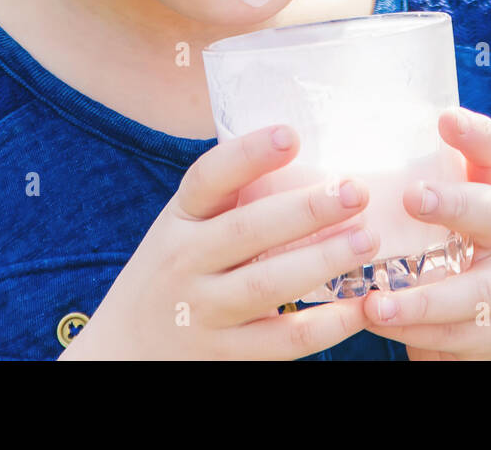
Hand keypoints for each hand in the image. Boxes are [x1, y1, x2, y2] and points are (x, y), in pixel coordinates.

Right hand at [60, 123, 381, 359]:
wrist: (123, 352)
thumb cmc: (173, 274)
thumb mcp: (184, 229)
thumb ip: (229, 200)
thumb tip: (302, 148)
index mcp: (178, 220)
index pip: (207, 179)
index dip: (248, 154)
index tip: (291, 134)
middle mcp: (185, 262)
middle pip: (246, 231)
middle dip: (305, 209)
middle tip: (355, 191)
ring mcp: (203, 312)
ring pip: (267, 285)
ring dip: (322, 261)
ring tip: (367, 239)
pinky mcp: (225, 355)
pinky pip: (283, 340)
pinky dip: (328, 324)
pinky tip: (361, 305)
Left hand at [360, 106, 490, 359]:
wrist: (484, 326)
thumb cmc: (442, 253)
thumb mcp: (435, 216)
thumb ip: (404, 188)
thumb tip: (323, 162)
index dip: (476, 133)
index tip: (444, 118)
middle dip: (455, 204)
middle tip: (413, 197)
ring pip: (475, 291)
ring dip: (422, 299)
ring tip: (375, 304)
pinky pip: (456, 334)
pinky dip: (413, 331)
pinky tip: (375, 322)